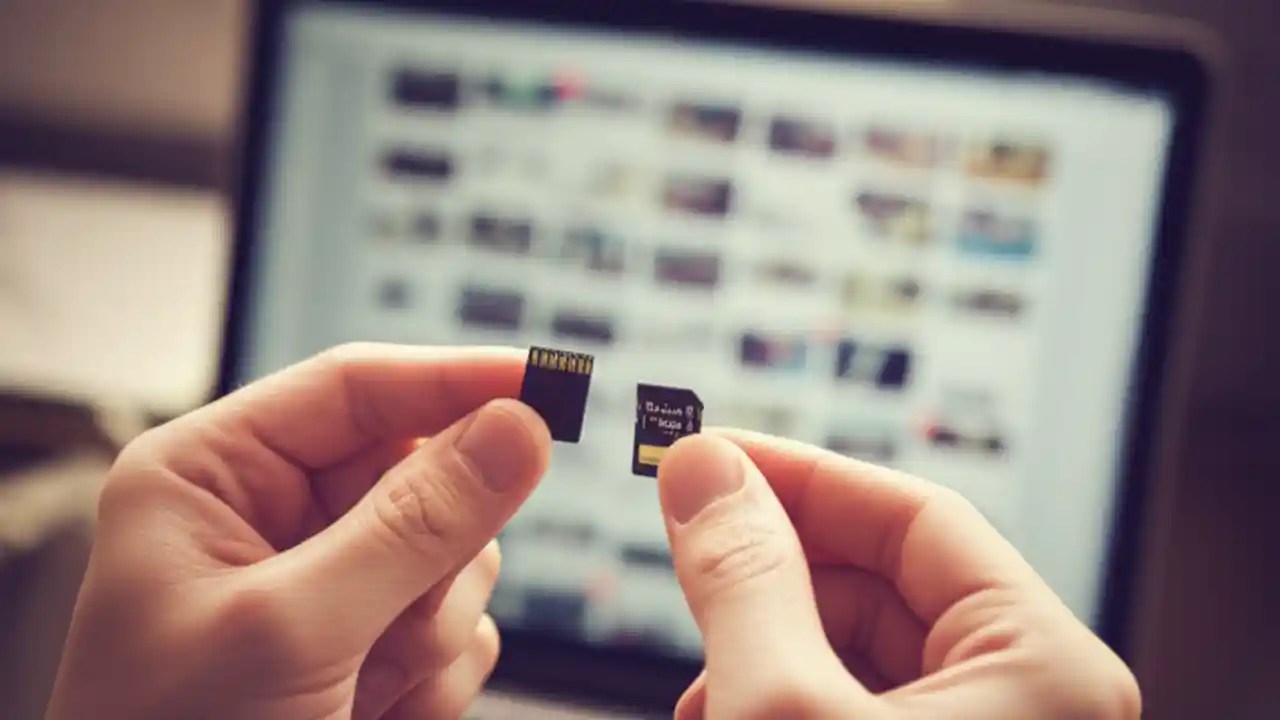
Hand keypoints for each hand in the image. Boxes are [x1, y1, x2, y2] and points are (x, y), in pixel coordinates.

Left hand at [48, 344, 551, 719]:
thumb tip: (516, 428)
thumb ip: (412, 525)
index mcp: (213, 475)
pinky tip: (372, 710)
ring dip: (431, 630)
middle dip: (431, 556)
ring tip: (362, 686)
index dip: (455, 380)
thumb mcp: (291, 630)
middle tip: (398, 615)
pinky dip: (435, 677)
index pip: (356, 389)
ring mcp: (328, 583)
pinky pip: (462, 626)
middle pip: (424, 474)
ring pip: (457, 556)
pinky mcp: (369, 641)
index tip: (548, 383)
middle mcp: (272, 516)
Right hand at [657, 432, 1140, 718]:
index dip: (803, 476)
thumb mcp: (784, 708)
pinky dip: (790, 697)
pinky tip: (732, 710)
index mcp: (1046, 670)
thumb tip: (702, 470)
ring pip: (864, 651)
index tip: (712, 457)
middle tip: (691, 553)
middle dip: (773, 576)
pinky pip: (862, 705)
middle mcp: (1035, 702)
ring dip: (769, 647)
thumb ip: (744, 576)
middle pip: (885, 583)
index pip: (917, 516)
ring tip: (706, 681)